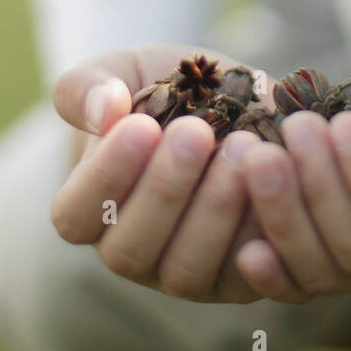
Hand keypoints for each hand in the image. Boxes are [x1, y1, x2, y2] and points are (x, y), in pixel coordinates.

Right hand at [50, 44, 268, 302]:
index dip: (105, 176)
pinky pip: (244, 274)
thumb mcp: (125, 71)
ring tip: (242, 146)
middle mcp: (132, 251)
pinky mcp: (236, 279)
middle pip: (128, 250)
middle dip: (164, 190)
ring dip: (214, 209)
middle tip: (196, 132)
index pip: (76, 215)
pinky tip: (275, 173)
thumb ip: (90, 85)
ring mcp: (183, 273)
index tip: (141, 125)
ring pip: (185, 270)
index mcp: (91, 210)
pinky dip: (259, 227)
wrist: (238, 102)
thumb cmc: (167, 89)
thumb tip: (103, 106)